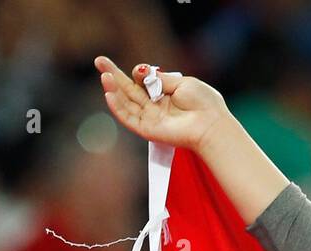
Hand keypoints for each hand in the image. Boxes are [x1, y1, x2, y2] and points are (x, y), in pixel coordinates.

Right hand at [95, 56, 227, 153]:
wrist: (212, 124)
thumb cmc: (204, 104)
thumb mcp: (182, 82)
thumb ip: (160, 78)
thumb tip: (140, 71)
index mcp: (164, 95)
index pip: (141, 83)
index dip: (137, 73)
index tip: (141, 70)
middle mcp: (155, 107)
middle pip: (128, 90)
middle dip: (113, 75)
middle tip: (98, 60)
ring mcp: (151, 119)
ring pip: (126, 104)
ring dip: (113, 89)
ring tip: (104, 75)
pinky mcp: (149, 131)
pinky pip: (128, 119)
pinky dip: (117, 107)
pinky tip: (108, 94)